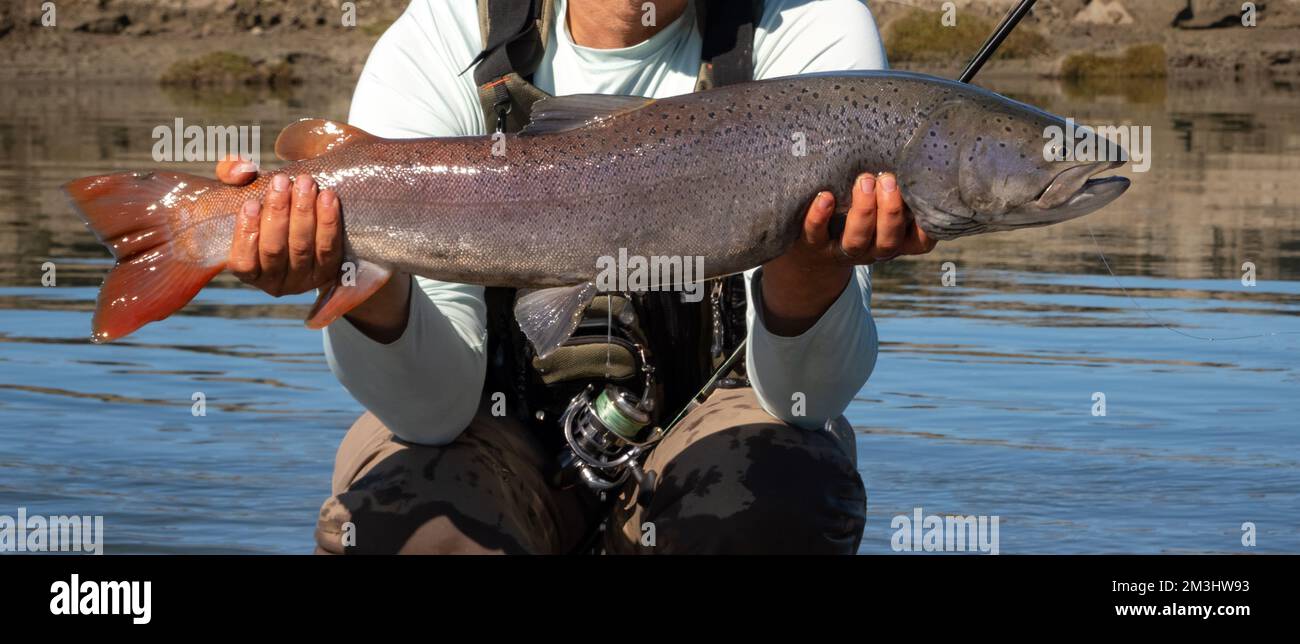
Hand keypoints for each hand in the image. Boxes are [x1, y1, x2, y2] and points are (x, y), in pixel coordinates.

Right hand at [214, 156, 410, 342]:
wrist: (302, 215)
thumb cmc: (262, 204)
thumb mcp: (240, 188)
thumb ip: (231, 174)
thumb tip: (242, 170)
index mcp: (246, 270)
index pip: (243, 262)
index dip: (246, 233)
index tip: (250, 203)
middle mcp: (273, 283)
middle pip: (275, 250)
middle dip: (278, 213)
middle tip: (282, 181)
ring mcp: (302, 281)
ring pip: (302, 248)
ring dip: (304, 213)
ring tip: (305, 183)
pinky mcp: (328, 272)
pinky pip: (329, 248)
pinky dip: (328, 222)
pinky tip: (328, 197)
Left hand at [760, 172, 937, 335]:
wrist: (814, 245)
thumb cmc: (860, 210)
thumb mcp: (882, 203)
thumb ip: (897, 187)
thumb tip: (912, 153)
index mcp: (896, 240)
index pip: (921, 242)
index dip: (927, 225)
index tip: (925, 195)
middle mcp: (873, 250)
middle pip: (888, 241)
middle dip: (890, 210)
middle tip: (888, 179)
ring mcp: (843, 250)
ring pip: (857, 240)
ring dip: (863, 211)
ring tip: (864, 181)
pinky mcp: (814, 245)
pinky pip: (816, 235)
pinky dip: (820, 217)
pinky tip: (825, 196)